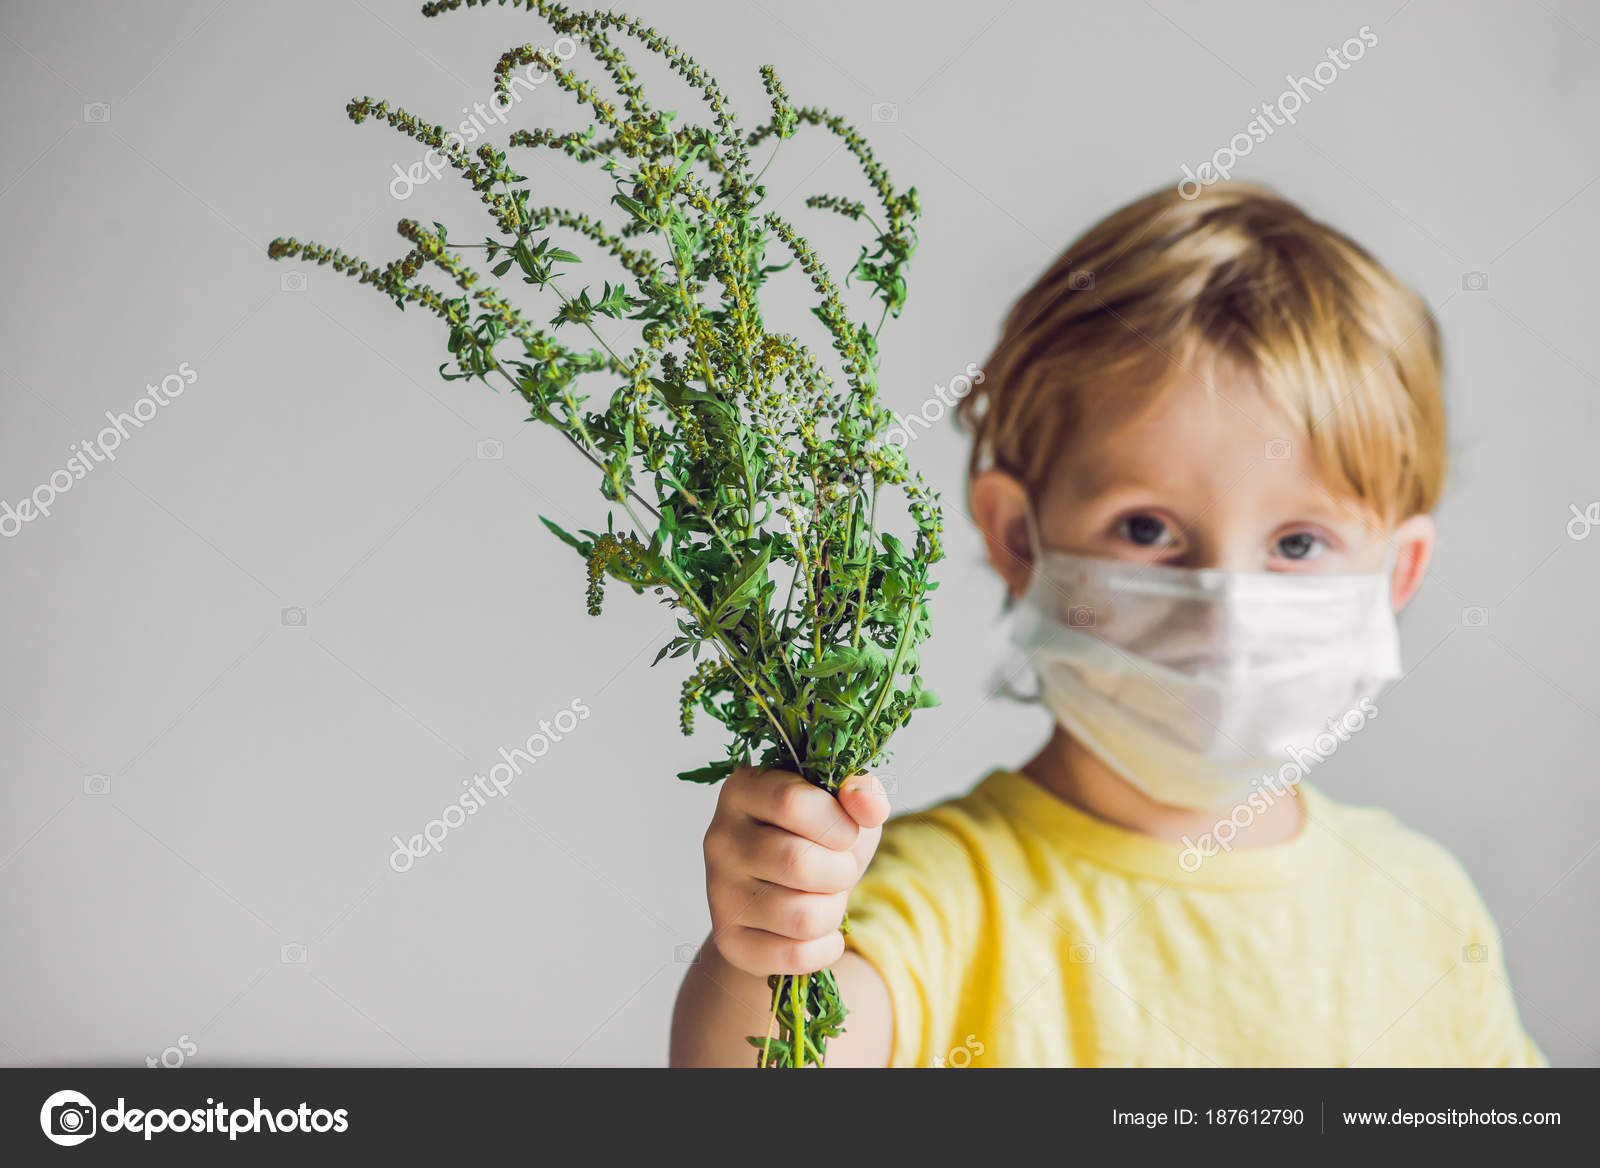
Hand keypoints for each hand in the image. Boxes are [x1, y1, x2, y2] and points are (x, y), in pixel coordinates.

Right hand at [702, 767, 889, 976]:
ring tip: (826, 897)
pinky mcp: (729, 940)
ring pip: (801, 916)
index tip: (847, 831)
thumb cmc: (817, 836)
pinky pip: (796, 956)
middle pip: (796, 863)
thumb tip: (869, 803)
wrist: (789, 890)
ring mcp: (719, 893)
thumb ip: (860, 791)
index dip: (837, 823)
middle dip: (841, 872)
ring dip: (834, 910)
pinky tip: (819, 930)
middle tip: (840, 869)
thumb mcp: (843, 803)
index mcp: (742, 790)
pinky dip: (826, 947)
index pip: (791, 802)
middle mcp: (720, 839)